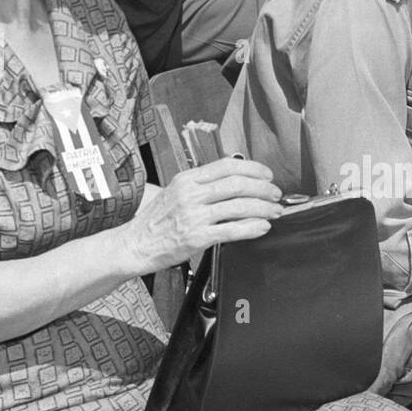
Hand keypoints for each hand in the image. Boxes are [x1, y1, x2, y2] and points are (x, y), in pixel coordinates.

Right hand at [121, 159, 283, 273]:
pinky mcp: (197, 238)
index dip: (253, 168)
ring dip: (264, 208)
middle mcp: (191, 194)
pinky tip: (263, 226)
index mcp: (187, 179)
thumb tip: (234, 181)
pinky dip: (253, 227)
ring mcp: (194, 216)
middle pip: (238, 184)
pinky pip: (233, 230)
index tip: (267, 175)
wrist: (135, 245)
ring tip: (275, 211)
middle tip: (276, 194)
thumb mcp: (175, 192)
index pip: (227, 165)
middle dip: (264, 189)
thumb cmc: (156, 221)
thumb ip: (201, 185)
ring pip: (240, 206)